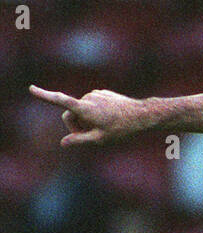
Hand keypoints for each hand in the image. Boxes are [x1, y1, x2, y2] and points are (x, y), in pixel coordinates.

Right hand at [29, 84, 144, 146]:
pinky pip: (90, 104)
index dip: (45, 96)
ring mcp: (95, 94)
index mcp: (85, 108)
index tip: (31, 89)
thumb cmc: (121, 129)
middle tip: (90, 136)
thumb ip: (80, 140)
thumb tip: (63, 143)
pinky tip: (108, 118)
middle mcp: (88, 98)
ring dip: (85, 119)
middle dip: (75, 125)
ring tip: (103, 126)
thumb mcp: (100, 139)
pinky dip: (93, 113)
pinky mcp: (101, 93)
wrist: (141, 114)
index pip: (61, 101)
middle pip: (70, 113)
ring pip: (80, 109)